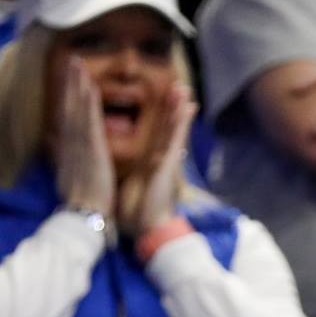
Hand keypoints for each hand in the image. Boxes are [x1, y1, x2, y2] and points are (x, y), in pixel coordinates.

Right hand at [51, 58, 115, 217]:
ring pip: (77, 110)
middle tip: (73, 60)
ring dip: (78, 86)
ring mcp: (80, 146)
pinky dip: (89, 104)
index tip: (69, 79)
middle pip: (69, 108)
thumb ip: (61, 156)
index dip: (68, 97)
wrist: (83, 217)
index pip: (67, 119)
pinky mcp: (91, 151)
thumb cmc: (81, 202)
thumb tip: (51, 141)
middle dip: (70, 84)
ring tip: (79, 64)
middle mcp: (71, 145)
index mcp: (69, 151)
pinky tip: (89, 87)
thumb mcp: (69, 175)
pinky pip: (89, 122)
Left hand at [120, 83, 196, 237]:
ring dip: (179, 108)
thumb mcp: (133, 189)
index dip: (163, 118)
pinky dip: (180, 122)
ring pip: (173, 128)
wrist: (148, 229)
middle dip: (173, 107)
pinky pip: (174, 138)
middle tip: (179, 87)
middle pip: (168, 128)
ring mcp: (166, 160)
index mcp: (152, 164)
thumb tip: (130, 177)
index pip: (158, 136)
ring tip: (183, 89)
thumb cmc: (139, 214)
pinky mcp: (167, 163)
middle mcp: (162, 160)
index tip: (168, 101)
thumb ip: (134, 178)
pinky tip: (185, 108)